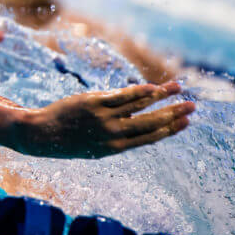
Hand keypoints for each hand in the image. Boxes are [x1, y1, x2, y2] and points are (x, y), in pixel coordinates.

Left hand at [11, 82, 194, 158]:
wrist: (41, 135)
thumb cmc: (69, 140)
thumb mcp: (96, 145)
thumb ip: (118, 134)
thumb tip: (138, 116)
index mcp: (116, 148)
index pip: (150, 137)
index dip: (171, 129)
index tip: (186, 122)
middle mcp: (113, 134)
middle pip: (151, 122)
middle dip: (174, 113)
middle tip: (193, 106)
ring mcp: (104, 118)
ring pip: (140, 105)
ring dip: (162, 96)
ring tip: (178, 88)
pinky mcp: (93, 103)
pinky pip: (122, 96)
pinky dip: (139, 90)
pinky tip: (153, 86)